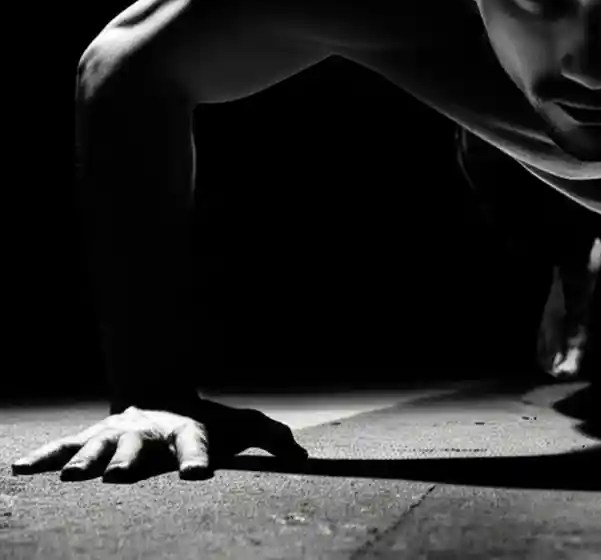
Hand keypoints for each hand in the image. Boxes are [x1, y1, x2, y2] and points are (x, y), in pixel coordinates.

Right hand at [10, 399, 307, 481]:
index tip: (197, 476)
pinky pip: (61, 447)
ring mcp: (116, 434)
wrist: (161, 391)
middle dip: (129, 462)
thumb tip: (304, 459)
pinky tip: (20, 470)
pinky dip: (42, 457)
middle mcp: (149, 431)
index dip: (198, 459)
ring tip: (74, 477)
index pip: (196, 445)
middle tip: (121, 478)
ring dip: (85, 462)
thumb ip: (270, 439)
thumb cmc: (206, 421)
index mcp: (188, 431)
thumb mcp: (239, 426)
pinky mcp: (89, 438)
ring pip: (98, 449)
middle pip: (139, 448)